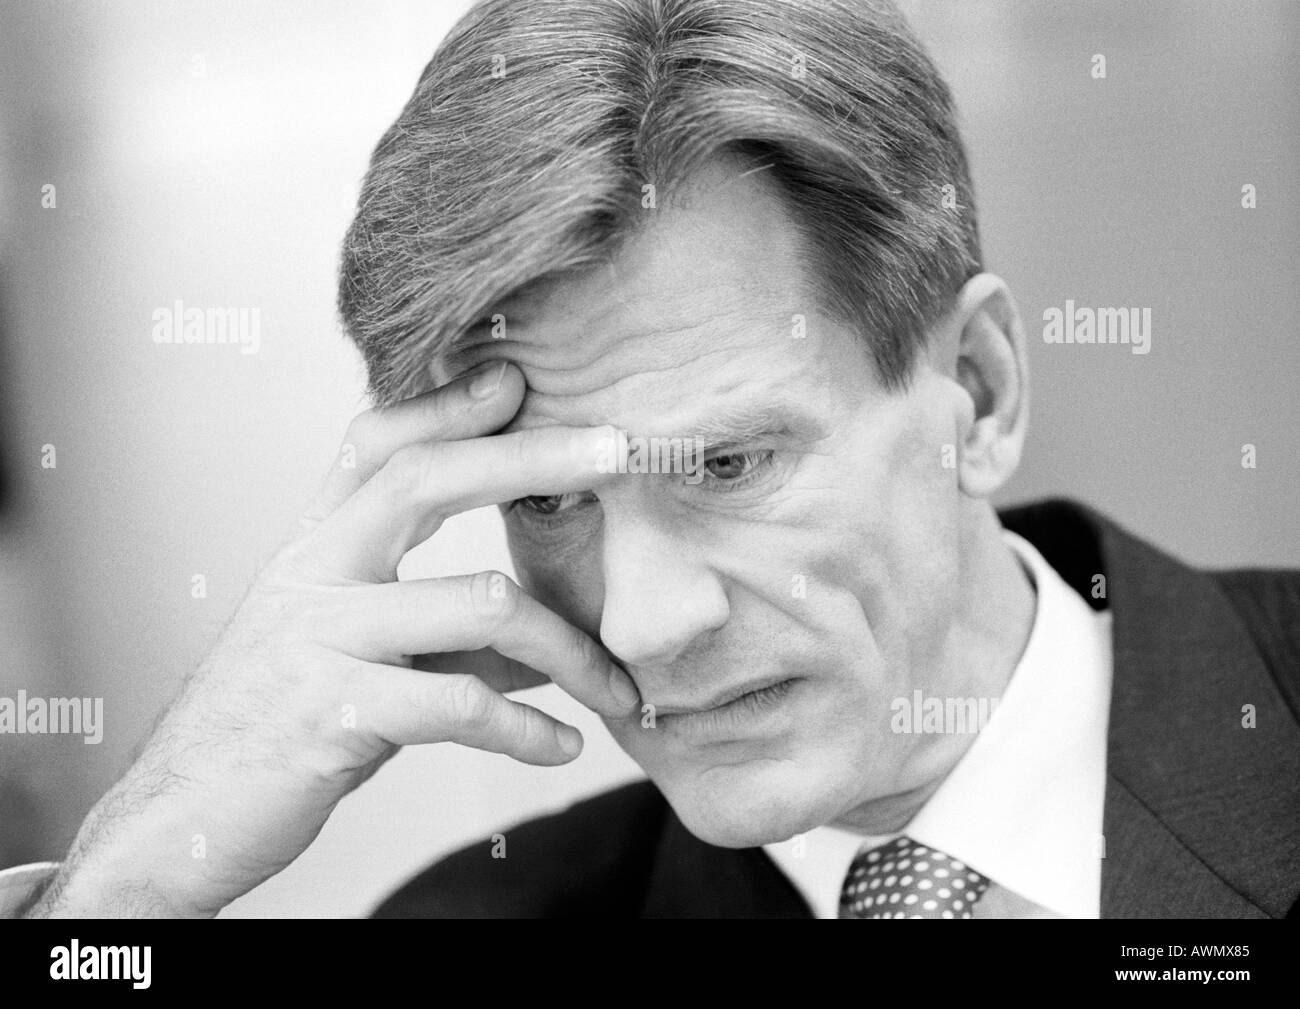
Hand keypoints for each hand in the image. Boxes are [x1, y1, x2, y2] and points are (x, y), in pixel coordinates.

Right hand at [28, 361, 637, 916]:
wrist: (181, 815)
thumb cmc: (277, 724)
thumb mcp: (353, 655)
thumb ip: (442, 635)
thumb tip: (542, 642)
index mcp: (316, 548)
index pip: (377, 444)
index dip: (446, 404)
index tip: (516, 378)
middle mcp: (315, 574)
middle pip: (428, 477)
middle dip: (532, 456)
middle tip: (619, 452)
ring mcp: (322, 638)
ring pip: (482, 601)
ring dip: (571, 650)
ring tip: (618, 688)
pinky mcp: (335, 715)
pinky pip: (462, 702)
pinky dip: (527, 728)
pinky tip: (562, 746)